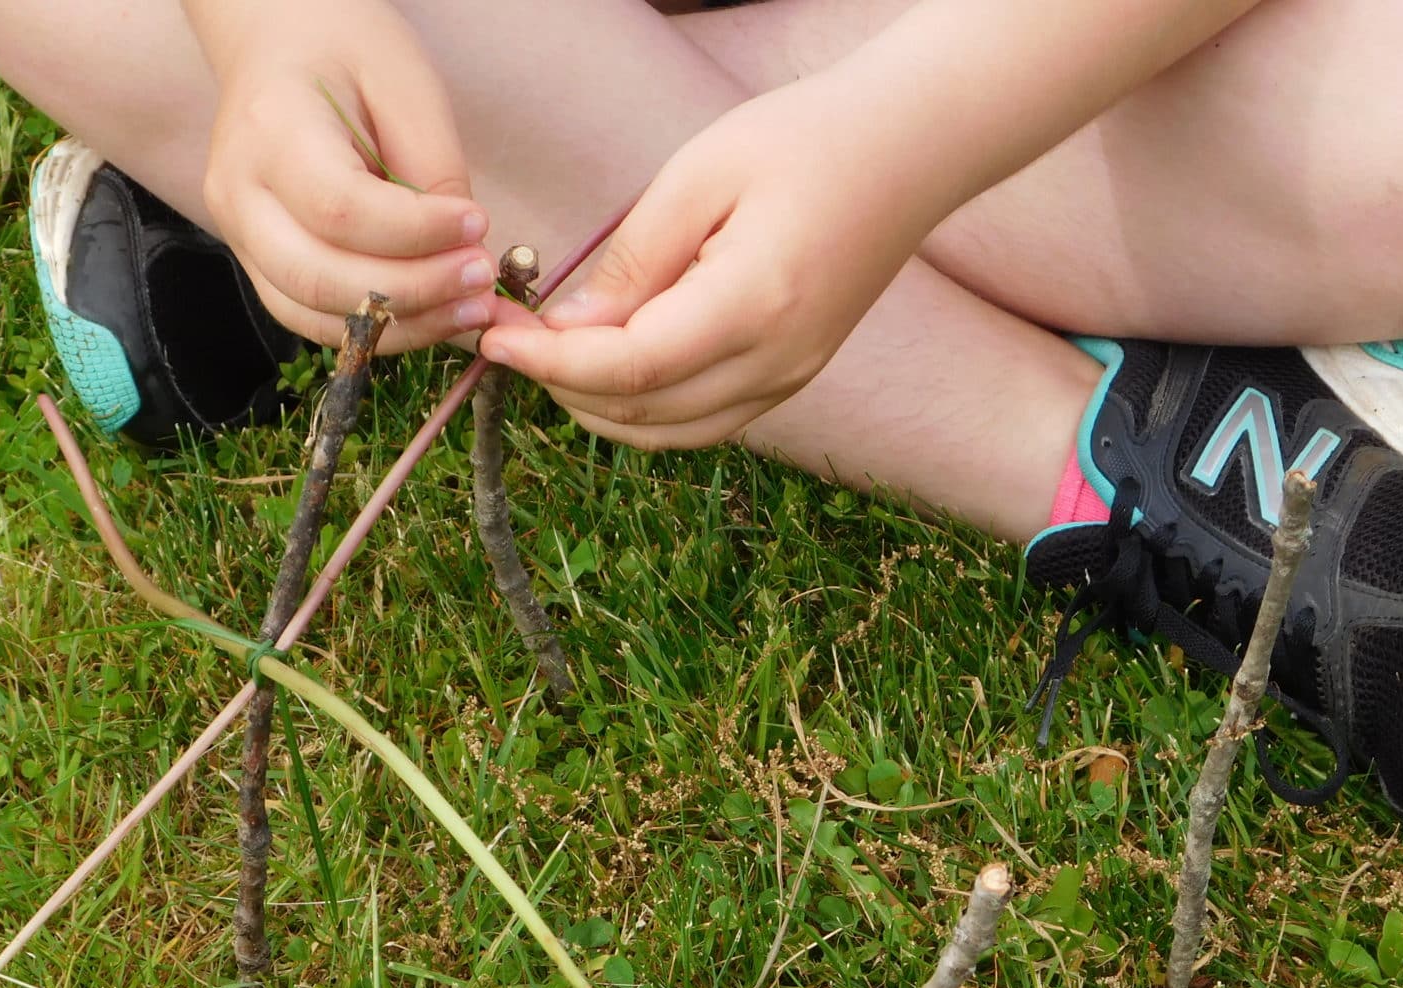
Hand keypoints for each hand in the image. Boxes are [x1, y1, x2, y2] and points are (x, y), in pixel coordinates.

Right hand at [192, 0, 500, 348]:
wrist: (281, 43)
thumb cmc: (346, 51)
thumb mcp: (405, 86)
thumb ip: (432, 170)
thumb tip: (461, 253)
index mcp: (271, 130)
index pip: (342, 209)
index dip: (417, 234)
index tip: (478, 225)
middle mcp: (239, 192)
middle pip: (320, 277)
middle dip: (413, 292)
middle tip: (480, 279)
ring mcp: (239, 235)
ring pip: (314, 315)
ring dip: (401, 326)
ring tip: (469, 308)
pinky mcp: (258, 264)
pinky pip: (314, 320)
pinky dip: (378, 330)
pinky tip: (432, 314)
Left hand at [480, 81, 929, 448]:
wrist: (909, 151)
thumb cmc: (806, 140)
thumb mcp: (699, 176)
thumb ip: (631, 262)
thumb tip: (564, 329)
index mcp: (752, 306)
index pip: (629, 369)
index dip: (550, 362)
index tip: (493, 335)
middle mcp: (776, 363)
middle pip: (641, 413)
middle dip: (561, 384)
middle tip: (509, 334)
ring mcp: (789, 379)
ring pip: (669, 432)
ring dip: (598, 406)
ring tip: (550, 351)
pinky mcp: (792, 378)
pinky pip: (702, 421)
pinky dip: (644, 409)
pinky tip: (608, 363)